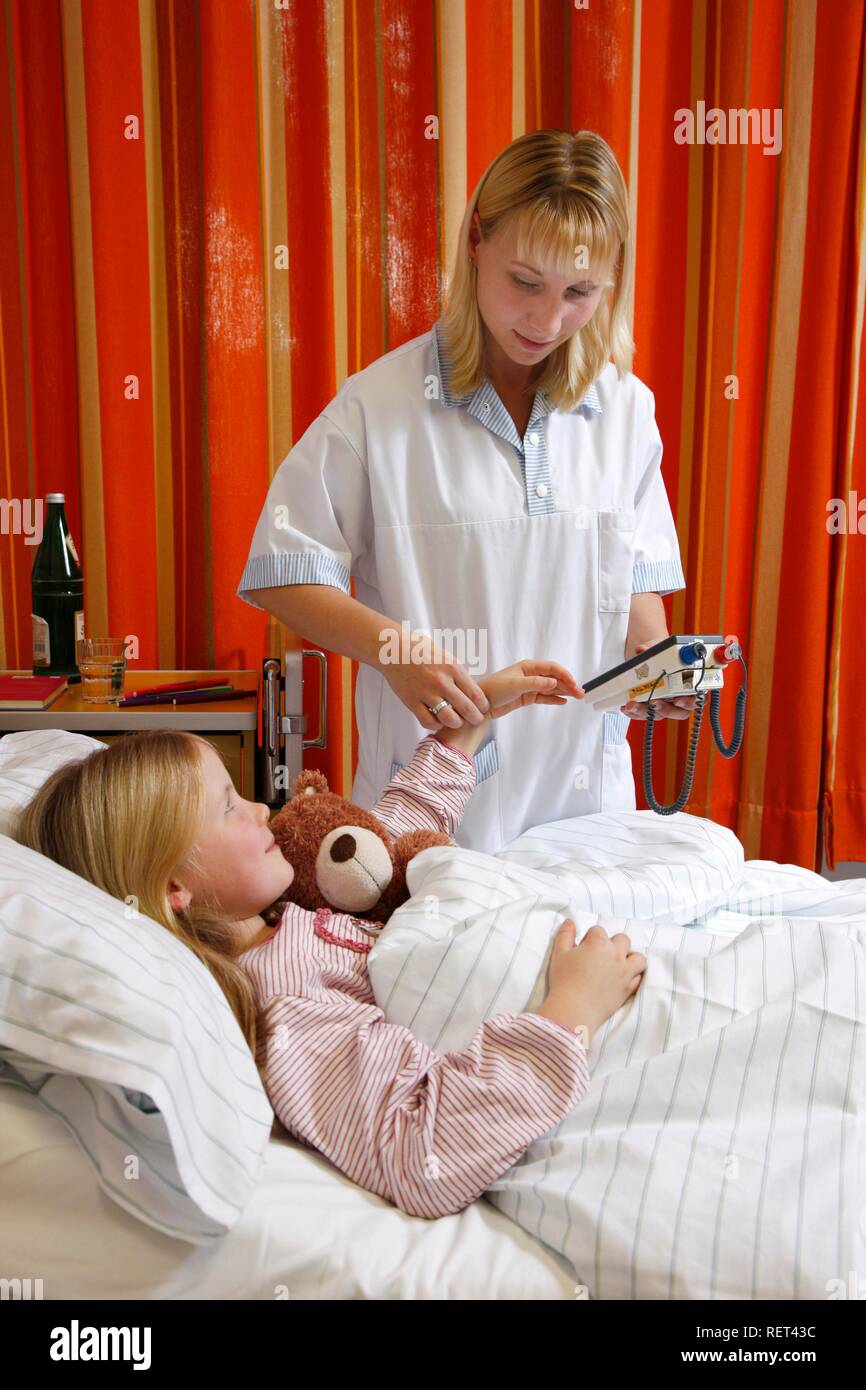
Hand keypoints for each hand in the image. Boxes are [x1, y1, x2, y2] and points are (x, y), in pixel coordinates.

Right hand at [378, 630, 489, 729]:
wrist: (393, 649)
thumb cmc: (421, 651)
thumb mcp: (445, 657)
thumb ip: (458, 675)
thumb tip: (471, 692)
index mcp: (453, 668)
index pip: (476, 694)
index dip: (483, 706)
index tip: (483, 709)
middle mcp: (441, 682)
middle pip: (467, 709)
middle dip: (475, 718)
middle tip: (476, 720)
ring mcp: (426, 693)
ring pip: (449, 719)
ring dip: (456, 723)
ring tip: (456, 721)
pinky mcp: (411, 701)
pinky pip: (428, 721)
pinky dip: (436, 724)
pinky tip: (437, 719)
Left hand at [480, 659, 584, 718]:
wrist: (481, 704)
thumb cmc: (494, 689)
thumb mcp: (515, 685)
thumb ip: (535, 683)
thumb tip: (554, 682)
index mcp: (528, 667)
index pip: (552, 668)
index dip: (564, 675)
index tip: (574, 684)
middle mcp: (531, 675)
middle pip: (554, 678)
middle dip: (568, 684)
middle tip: (580, 693)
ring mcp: (530, 686)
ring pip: (551, 688)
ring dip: (564, 692)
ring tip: (577, 697)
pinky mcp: (527, 697)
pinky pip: (544, 697)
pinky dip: (554, 699)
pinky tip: (563, 701)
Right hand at [531, 919, 646, 1041]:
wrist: (573, 1009)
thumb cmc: (564, 980)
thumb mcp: (559, 954)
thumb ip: (566, 934)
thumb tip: (570, 921)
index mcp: (599, 943)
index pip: (598, 931)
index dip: (589, 938)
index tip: (582, 950)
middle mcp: (616, 955)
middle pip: (622, 939)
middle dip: (612, 944)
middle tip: (599, 956)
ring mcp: (625, 972)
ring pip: (638, 958)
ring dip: (630, 958)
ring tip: (617, 964)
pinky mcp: (628, 988)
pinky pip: (638, 977)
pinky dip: (633, 976)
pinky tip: (621, 979)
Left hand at [620, 642, 696, 720]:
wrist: (649, 656)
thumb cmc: (662, 654)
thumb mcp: (659, 648)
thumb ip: (652, 648)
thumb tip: (641, 649)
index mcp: (690, 683)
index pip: (697, 698)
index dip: (689, 702)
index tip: (677, 700)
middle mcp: (680, 697)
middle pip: (680, 712)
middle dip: (666, 710)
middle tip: (654, 703)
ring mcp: (666, 704)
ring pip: (660, 714)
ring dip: (645, 712)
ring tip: (632, 705)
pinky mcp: (651, 707)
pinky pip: (645, 714)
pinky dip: (635, 712)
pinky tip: (626, 707)